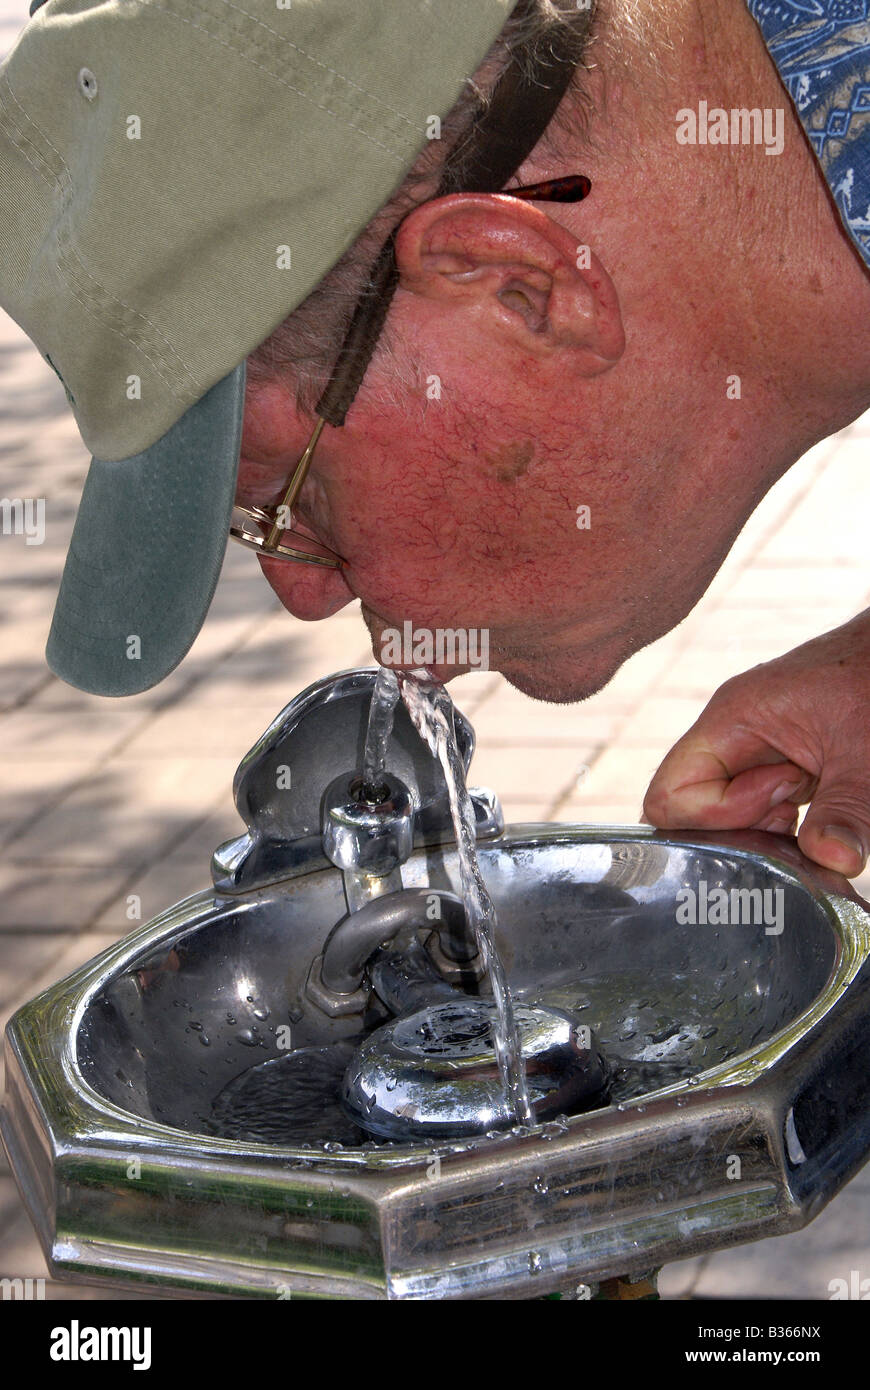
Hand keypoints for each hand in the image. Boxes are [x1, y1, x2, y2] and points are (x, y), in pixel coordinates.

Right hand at [643, 611, 869, 877]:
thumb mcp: (868, 753)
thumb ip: (847, 811)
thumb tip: (833, 862)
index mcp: (732, 718)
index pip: (670, 794)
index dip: (718, 817)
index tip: (783, 802)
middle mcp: (731, 734)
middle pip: (690, 810)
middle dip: (742, 828)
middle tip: (798, 811)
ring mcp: (754, 748)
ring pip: (724, 815)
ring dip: (767, 830)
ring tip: (815, 805)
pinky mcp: (779, 762)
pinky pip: (756, 808)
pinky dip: (787, 827)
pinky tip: (821, 813)